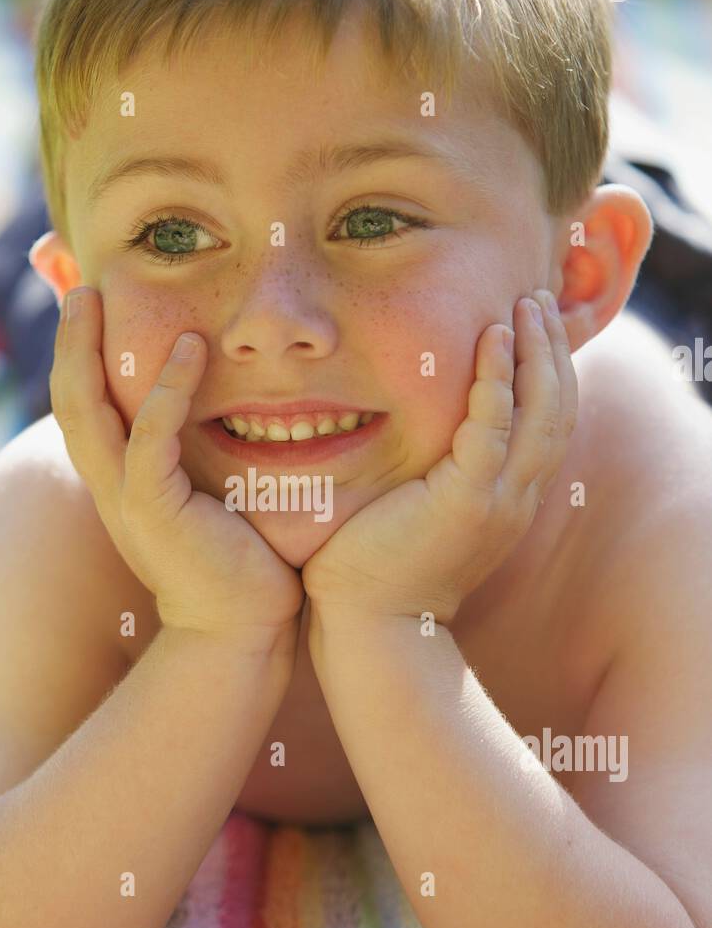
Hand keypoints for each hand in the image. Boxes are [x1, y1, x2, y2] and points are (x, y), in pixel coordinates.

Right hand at [50, 286, 304, 643]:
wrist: (243, 626)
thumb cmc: (238, 556)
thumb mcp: (210, 490)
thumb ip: (200, 448)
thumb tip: (223, 400)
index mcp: (118, 478)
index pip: (84, 405)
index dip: (76, 354)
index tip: (85, 302)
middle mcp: (109, 485)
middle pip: (67, 399)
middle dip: (66, 340)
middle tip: (75, 285)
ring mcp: (125, 498)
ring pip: (85, 412)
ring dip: (85, 351)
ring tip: (93, 296)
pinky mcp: (153, 511)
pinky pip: (148, 441)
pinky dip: (167, 392)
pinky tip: (189, 350)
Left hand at [301, 290, 577, 626]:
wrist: (369, 627)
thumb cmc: (376, 570)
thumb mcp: (419, 511)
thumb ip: (434, 472)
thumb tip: (413, 433)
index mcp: (509, 500)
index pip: (548, 423)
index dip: (548, 371)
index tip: (532, 325)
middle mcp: (516, 499)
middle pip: (557, 410)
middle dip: (551, 350)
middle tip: (538, 300)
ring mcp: (498, 501)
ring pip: (538, 413)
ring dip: (533, 353)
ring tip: (523, 307)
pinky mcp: (468, 502)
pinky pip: (494, 428)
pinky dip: (496, 381)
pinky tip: (489, 341)